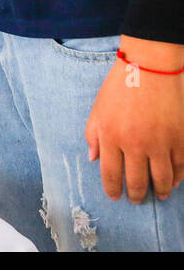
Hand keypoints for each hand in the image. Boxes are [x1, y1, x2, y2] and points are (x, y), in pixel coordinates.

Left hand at [85, 39, 183, 202]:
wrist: (148, 69)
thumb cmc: (119, 88)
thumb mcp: (97, 110)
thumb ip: (93, 135)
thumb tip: (93, 159)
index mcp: (111, 137)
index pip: (111, 174)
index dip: (113, 189)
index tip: (115, 197)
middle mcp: (135, 144)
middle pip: (137, 181)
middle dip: (137, 195)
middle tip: (137, 201)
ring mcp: (159, 142)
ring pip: (161, 178)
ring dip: (160, 191)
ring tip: (158, 195)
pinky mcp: (179, 138)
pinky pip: (180, 166)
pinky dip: (177, 177)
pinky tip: (173, 181)